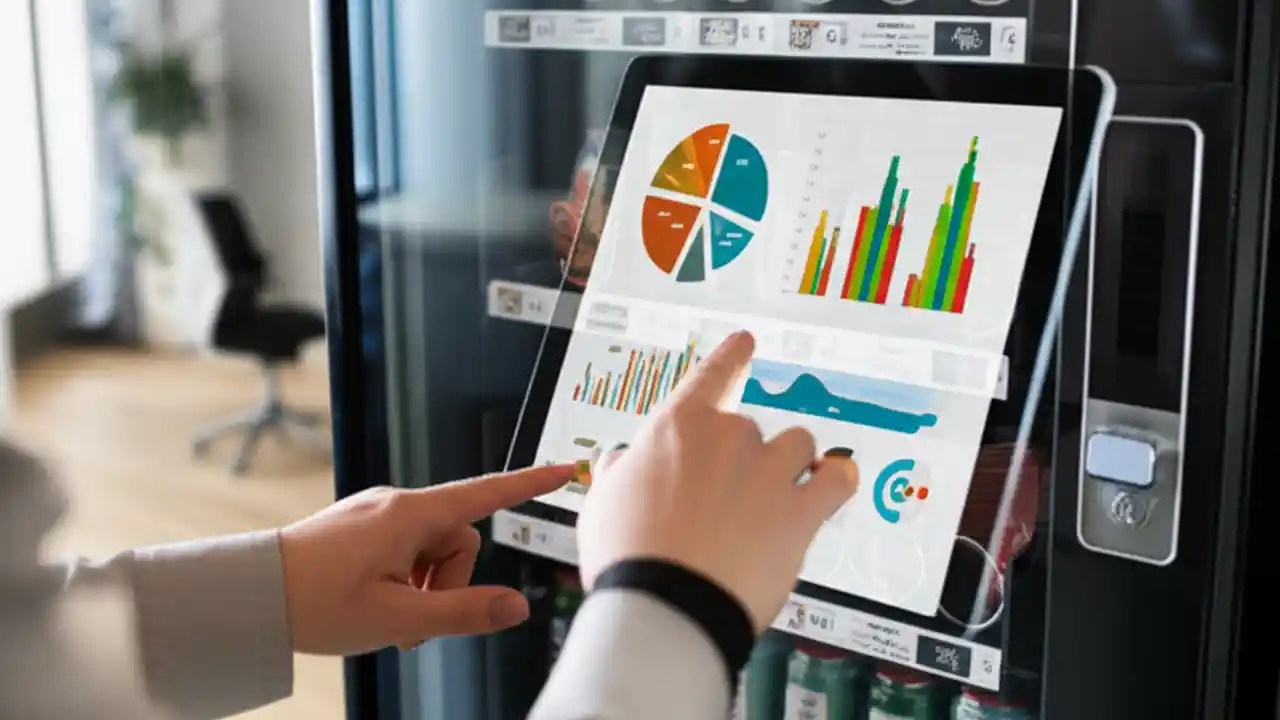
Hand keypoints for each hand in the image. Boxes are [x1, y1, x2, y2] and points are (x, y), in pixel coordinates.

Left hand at [279, 465, 570, 654]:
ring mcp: (377, 515)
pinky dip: (404, 581)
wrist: (248, 596)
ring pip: (431, 550)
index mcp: (409, 515)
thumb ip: (463, 614)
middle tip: (414, 622)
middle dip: (449, 583)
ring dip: (424, 587)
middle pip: (458, 539)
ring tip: (389, 620)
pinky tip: (376, 607)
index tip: (564, 469)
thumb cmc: (314, 603)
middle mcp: (396, 505)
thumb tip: (517, 607)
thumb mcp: (399, 619)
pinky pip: (404, 550)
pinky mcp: (361, 528)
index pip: (486, 493)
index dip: (529, 484)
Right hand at [577, 332, 859, 631]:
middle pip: (751, 427)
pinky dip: (836, 481)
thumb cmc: (628, 556)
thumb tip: (621, 462)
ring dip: (790, 465)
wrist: (666, 604)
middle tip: (721, 505)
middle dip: (741, 459)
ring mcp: (769, 470)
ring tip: (773, 500)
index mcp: (678, 426)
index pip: (713, 374)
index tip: (746, 341)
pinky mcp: (802, 511)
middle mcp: (729, 436)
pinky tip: (829, 488)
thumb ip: (618, 473)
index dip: (733, 356)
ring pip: (798, 444)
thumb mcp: (603, 503)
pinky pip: (838, 479)